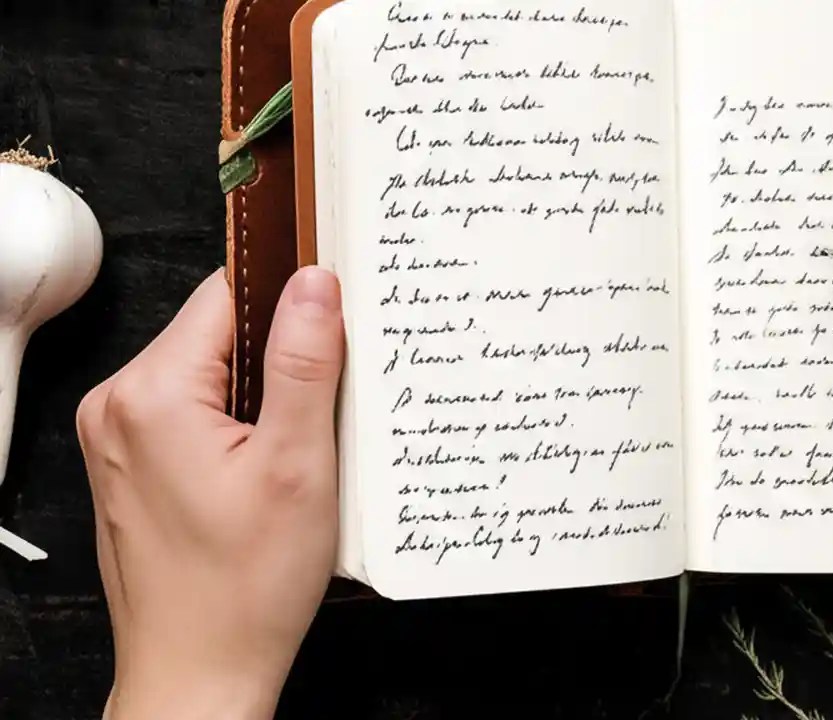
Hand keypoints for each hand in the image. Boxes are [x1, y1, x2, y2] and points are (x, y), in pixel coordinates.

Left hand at [76, 267, 344, 719]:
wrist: (200, 672)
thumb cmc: (243, 588)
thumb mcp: (297, 465)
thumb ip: (304, 361)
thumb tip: (314, 282)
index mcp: (153, 392)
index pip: (228, 294)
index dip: (290, 300)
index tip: (333, 329)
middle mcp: (118, 406)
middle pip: (218, 334)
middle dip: (279, 359)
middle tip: (320, 416)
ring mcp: (118, 437)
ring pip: (209, 374)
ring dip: (261, 398)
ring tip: (292, 457)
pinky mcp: (132, 463)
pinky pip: (193, 412)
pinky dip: (237, 428)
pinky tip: (264, 476)